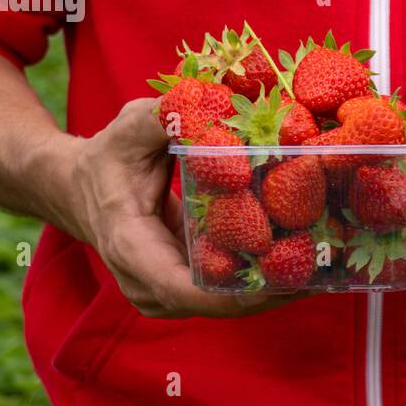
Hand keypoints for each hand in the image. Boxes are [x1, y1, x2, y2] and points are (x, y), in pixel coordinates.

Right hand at [59, 98, 304, 318]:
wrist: (78, 188)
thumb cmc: (108, 157)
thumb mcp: (130, 127)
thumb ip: (166, 115)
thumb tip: (209, 101)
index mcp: (130, 248)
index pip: (182, 289)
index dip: (233, 293)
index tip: (281, 283)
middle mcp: (147, 283)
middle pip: (216, 304)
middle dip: (271, 292)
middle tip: (324, 272)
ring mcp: (165, 293)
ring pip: (226, 303)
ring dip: (274, 289)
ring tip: (326, 269)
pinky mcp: (184, 288)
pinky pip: (225, 291)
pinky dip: (262, 279)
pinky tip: (304, 262)